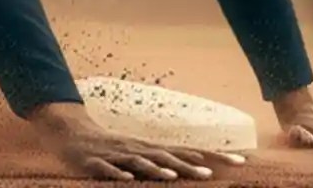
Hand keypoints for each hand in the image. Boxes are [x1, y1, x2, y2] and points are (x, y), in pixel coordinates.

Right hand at [28, 101, 247, 180]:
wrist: (71, 133)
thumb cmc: (111, 148)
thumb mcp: (142, 154)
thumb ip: (166, 161)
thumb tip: (200, 167)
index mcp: (152, 149)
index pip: (189, 152)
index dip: (214, 156)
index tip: (241, 161)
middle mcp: (139, 150)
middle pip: (167, 157)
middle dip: (189, 165)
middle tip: (211, 173)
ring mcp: (117, 156)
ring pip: (139, 163)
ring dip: (156, 169)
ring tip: (173, 176)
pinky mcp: (95, 164)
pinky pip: (108, 170)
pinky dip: (118, 175)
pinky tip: (128, 179)